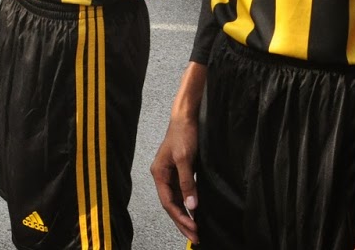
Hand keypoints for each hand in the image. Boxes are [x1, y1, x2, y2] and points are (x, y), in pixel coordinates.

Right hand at [150, 112, 200, 241]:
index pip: (168, 202)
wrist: (186, 117)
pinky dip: (189, 205)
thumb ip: (187, 182)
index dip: (180, 217)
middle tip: (196, 237)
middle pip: (171, 204)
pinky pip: (182, 193)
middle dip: (182, 222)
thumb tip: (191, 205)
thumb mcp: (185, 158)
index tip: (193, 229)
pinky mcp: (180, 171)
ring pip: (176, 200)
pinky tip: (196, 213)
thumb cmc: (183, 134)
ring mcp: (171, 174)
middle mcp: (162, 176)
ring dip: (185, 215)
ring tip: (196, 231)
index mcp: (159, 174)